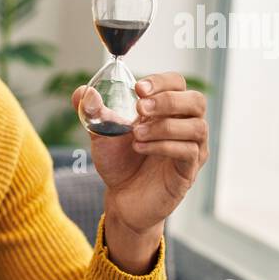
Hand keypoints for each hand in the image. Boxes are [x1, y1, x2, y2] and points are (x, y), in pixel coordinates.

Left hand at [72, 72, 208, 257]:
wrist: (122, 198)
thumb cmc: (119, 161)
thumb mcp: (102, 133)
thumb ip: (93, 112)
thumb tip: (81, 92)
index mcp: (168, 110)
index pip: (177, 83)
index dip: (162, 81)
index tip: (138, 89)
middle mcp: (185, 125)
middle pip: (196, 101)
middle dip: (167, 101)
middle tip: (139, 108)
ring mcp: (192, 148)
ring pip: (196, 126)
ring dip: (163, 126)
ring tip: (136, 135)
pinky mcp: (189, 170)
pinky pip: (188, 152)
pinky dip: (163, 146)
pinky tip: (140, 148)